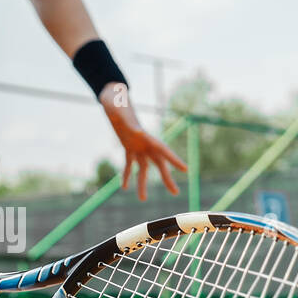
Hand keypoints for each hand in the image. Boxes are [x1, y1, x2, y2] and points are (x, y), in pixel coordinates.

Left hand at [100, 84, 188, 200]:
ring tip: (142, 200)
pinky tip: (124, 187)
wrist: (111, 97)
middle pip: (159, 164)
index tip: (186, 170)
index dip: (175, 160)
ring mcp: (137, 145)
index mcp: (146, 136)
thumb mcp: (121, 111)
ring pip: (144, 168)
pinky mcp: (128, 146)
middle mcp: (145, 143)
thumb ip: (130, 122)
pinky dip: (127, 175)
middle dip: (167, 178)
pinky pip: (129, 164)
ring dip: (142, 183)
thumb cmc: (117, 102)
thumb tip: (138, 132)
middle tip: (176, 193)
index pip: (164, 150)